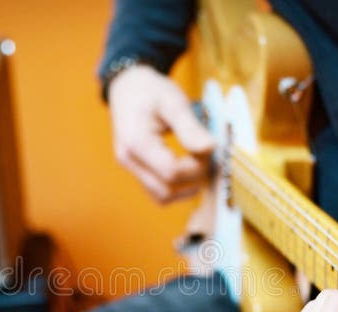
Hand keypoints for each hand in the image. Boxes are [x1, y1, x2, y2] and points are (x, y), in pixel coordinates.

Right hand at [108, 65, 214, 203]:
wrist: (127, 88)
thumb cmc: (150, 91)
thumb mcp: (173, 101)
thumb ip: (190, 127)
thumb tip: (210, 149)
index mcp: (136, 142)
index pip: (171, 172)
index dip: (196, 166)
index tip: (208, 148)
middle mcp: (129, 161)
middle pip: (166, 189)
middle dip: (193, 178)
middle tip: (206, 157)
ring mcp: (131, 169)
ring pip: (162, 197)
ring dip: (186, 188)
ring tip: (199, 164)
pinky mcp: (138, 172)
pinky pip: (159, 192)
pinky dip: (177, 188)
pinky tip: (189, 170)